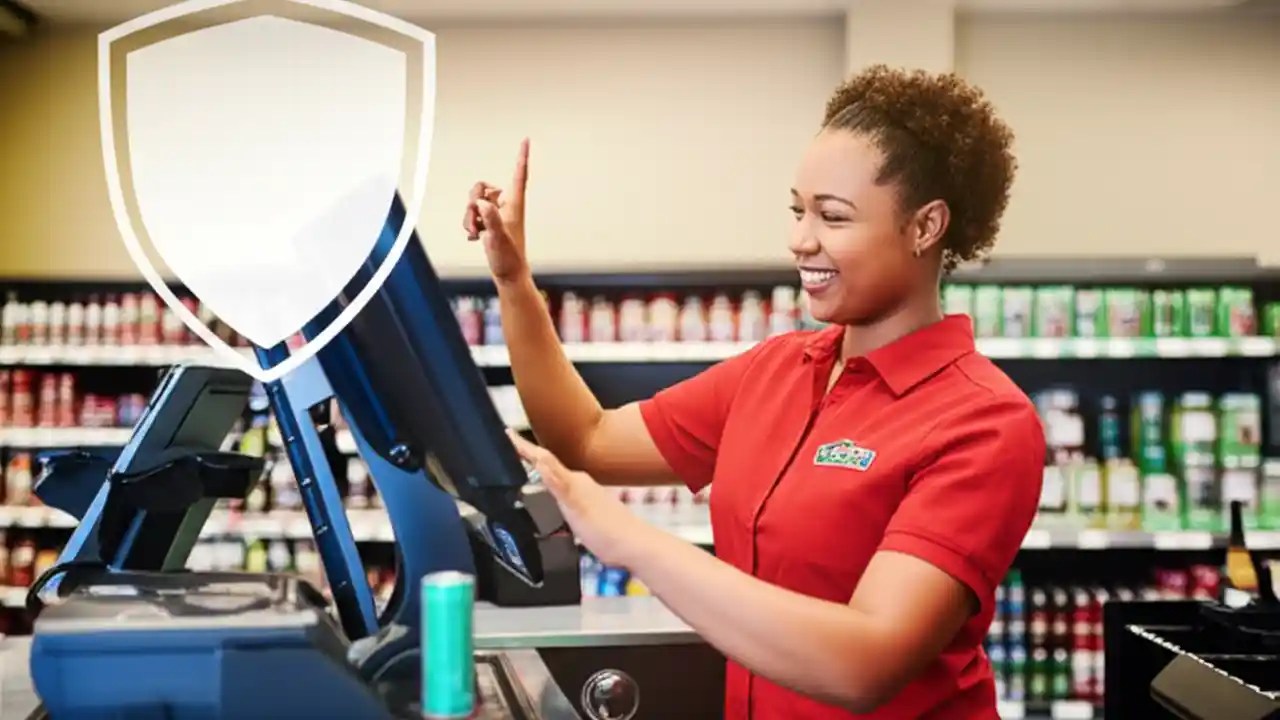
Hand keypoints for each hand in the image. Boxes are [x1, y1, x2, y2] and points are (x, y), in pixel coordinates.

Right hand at [463, 139, 530, 283]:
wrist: (508, 275)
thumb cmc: (508, 259)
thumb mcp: (498, 239)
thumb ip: (491, 219)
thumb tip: (483, 202)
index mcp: (515, 205)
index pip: (519, 176)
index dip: (521, 158)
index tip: (526, 140)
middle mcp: (506, 206)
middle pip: (482, 187)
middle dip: (472, 202)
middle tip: (475, 221)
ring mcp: (496, 214)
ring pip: (474, 201)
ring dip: (469, 216)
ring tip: (476, 234)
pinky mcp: (489, 222)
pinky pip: (472, 213)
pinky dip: (470, 223)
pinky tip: (475, 237)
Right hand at [508, 431, 649, 567]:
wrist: (633, 547)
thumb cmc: (606, 531)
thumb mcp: (574, 505)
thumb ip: (556, 481)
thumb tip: (538, 458)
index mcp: (574, 480)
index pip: (542, 458)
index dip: (523, 447)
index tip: (507, 434)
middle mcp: (581, 483)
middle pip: (549, 464)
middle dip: (530, 456)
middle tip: (513, 449)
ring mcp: (587, 495)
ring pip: (558, 478)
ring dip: (541, 471)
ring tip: (527, 469)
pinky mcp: (591, 509)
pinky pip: (565, 492)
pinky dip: (553, 489)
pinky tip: (554, 498)